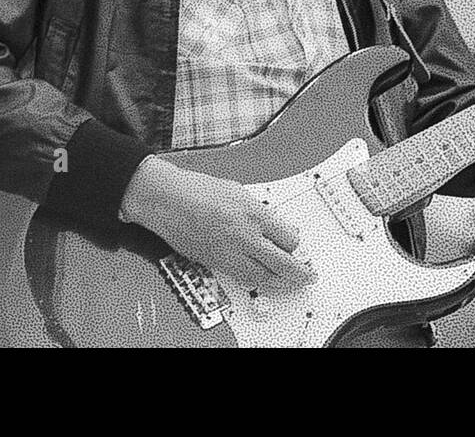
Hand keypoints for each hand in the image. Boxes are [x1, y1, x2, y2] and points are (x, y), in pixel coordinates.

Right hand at [119, 157, 313, 292]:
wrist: (167, 199)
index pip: (288, 238)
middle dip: (298, 272)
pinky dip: (257, 281)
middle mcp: (244, 235)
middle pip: (281, 262)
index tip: (298, 246)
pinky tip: (264, 280)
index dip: (296, 245)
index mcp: (253, 213)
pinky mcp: (214, 262)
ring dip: (280, 282)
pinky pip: (242, 277)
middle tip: (308, 276)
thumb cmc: (197, 190)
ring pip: (262, 276)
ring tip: (290, 283)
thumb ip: (260, 212)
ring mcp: (229, 251)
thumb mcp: (238, 192)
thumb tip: (277, 227)